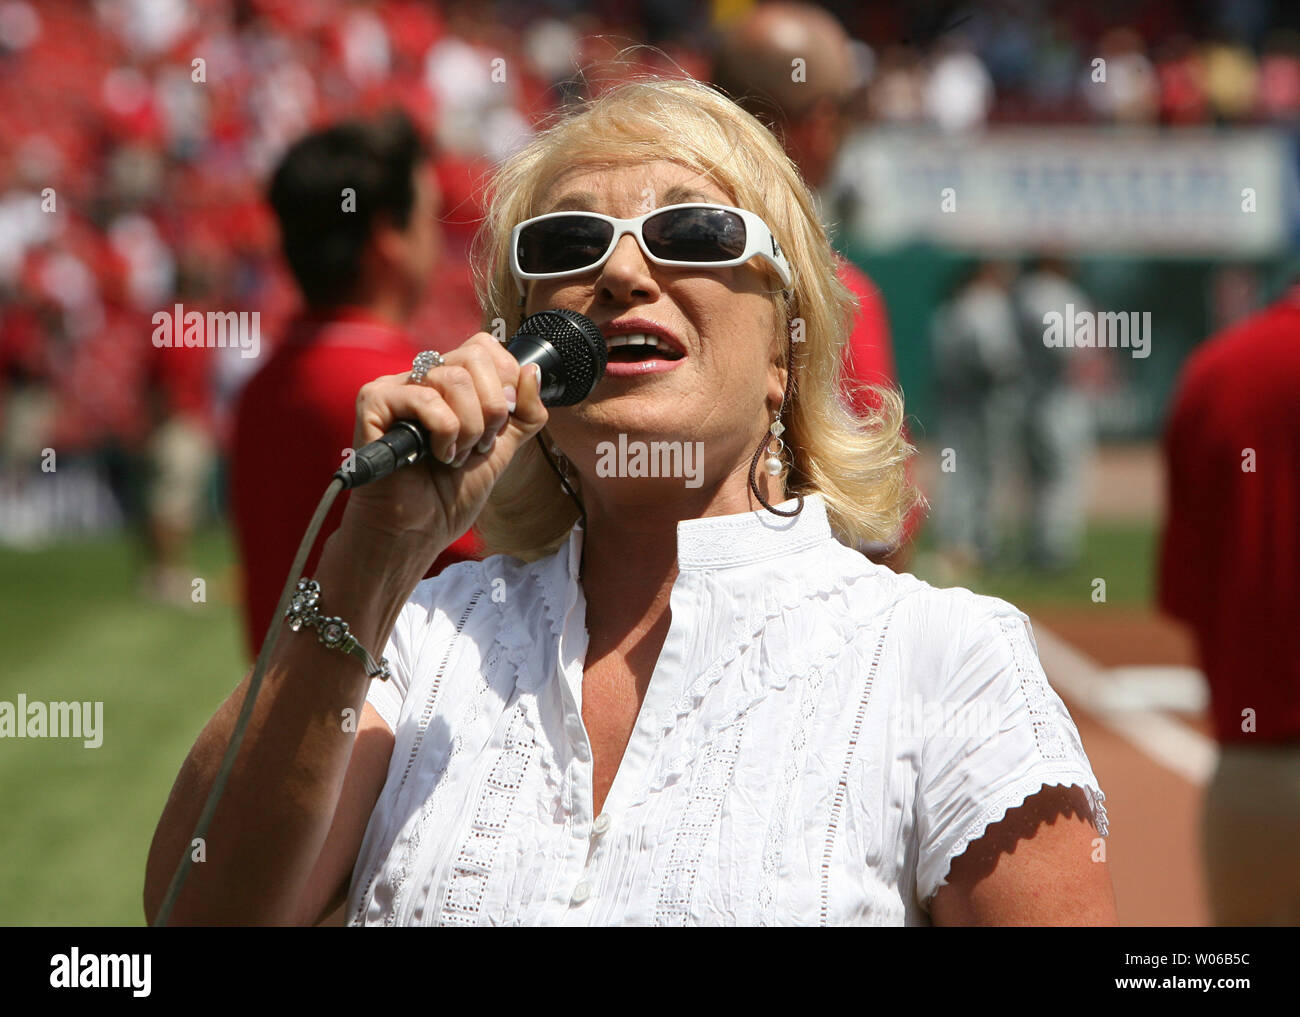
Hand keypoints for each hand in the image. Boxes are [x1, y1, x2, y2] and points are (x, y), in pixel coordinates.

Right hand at [339, 332, 547, 555]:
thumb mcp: (503, 446)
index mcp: (450, 380)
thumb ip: (525, 411)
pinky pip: (426, 398)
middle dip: (492, 409)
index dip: (505, 382)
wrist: (418, 528)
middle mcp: (422, 376)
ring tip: (457, 454)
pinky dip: (444, 433)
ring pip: (455, 379)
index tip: (501, 424)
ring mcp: (396, 385)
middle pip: (474, 356)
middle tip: (479, 443)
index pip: (484, 347)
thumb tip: (533, 370)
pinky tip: (434, 455)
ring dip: (469, 427)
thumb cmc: (450, 490)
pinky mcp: (375, 401)